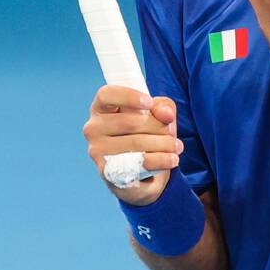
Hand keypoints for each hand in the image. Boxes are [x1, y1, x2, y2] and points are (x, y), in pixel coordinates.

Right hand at [82, 85, 182, 204]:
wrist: (141, 175)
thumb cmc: (145, 136)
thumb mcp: (157, 115)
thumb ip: (163, 107)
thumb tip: (166, 114)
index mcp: (100, 108)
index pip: (106, 95)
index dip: (129, 97)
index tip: (149, 102)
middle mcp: (93, 128)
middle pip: (130, 121)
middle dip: (159, 126)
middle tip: (171, 132)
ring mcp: (97, 151)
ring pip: (137, 142)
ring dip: (164, 144)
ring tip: (176, 147)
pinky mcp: (108, 172)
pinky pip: (139, 163)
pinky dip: (161, 160)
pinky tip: (172, 159)